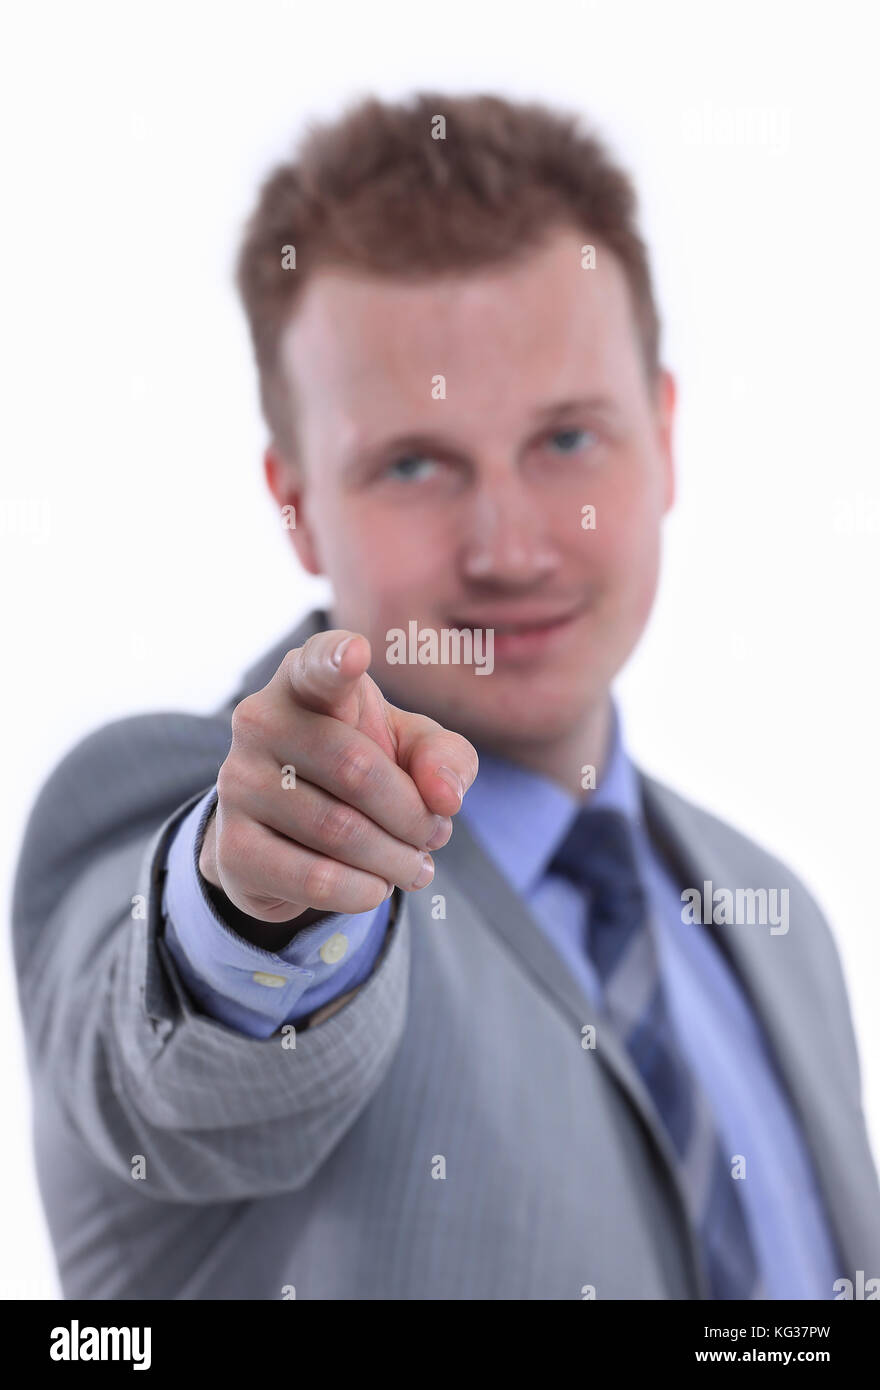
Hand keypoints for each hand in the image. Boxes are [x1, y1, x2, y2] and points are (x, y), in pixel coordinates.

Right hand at [199, 629, 477, 933]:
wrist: (287, 833)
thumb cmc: (361, 766)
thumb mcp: (411, 749)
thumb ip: (444, 755)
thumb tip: (444, 797)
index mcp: (306, 682)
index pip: (318, 665)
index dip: (337, 659)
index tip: (356, 652)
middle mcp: (260, 722)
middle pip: (358, 770)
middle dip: (414, 814)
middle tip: (434, 833)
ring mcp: (237, 784)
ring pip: (341, 831)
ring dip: (397, 859)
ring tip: (415, 865)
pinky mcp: (233, 847)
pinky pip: (315, 879)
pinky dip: (363, 891)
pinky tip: (376, 886)